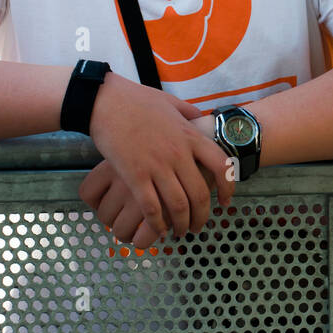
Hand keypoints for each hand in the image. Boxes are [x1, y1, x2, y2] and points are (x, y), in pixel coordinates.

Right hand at [86, 74, 235, 241]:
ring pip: (179, 205)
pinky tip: (158, 230)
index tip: (224, 202)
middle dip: (203, 216)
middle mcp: (178, 153)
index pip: (221, 165)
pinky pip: (151, 207)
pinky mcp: (134, 175)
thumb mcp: (172, 103)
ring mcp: (156, 165)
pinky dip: (157, 223)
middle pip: (200, 193)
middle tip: (199, 226)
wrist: (105, 101)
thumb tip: (201, 120)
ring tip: (181, 232)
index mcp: (190, 136)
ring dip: (182, 224)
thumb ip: (189, 114)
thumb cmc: (137, 101)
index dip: (227, 187)